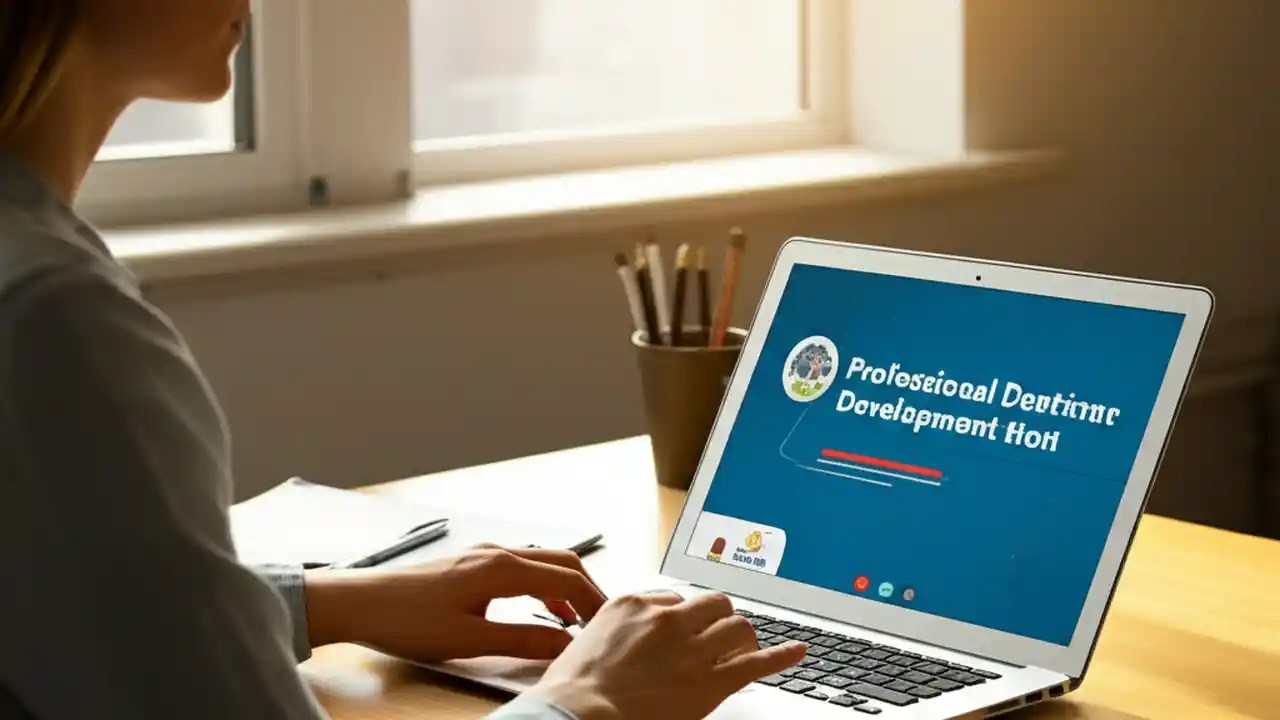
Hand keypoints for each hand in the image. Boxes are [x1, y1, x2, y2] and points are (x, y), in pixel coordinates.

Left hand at [303, 546, 606, 661]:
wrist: (360, 602)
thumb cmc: (406, 619)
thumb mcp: (469, 639)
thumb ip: (521, 640)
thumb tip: (563, 644)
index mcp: (501, 567)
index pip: (566, 577)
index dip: (593, 601)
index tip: (607, 624)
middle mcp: (496, 552)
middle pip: (560, 562)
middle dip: (587, 589)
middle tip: (601, 619)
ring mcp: (483, 555)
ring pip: (541, 562)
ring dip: (565, 587)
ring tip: (577, 619)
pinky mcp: (470, 564)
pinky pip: (521, 567)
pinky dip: (542, 585)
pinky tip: (539, 608)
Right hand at [527, 592, 804, 719]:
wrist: (577, 716)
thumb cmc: (572, 692)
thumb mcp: (586, 643)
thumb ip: (617, 631)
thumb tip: (630, 636)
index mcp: (632, 604)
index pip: (673, 600)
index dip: (681, 620)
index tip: (681, 633)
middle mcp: (667, 619)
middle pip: (711, 604)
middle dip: (717, 619)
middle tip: (716, 637)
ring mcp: (691, 648)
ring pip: (737, 626)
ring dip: (741, 637)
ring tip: (740, 649)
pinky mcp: (710, 681)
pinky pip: (757, 662)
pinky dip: (781, 656)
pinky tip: (797, 652)